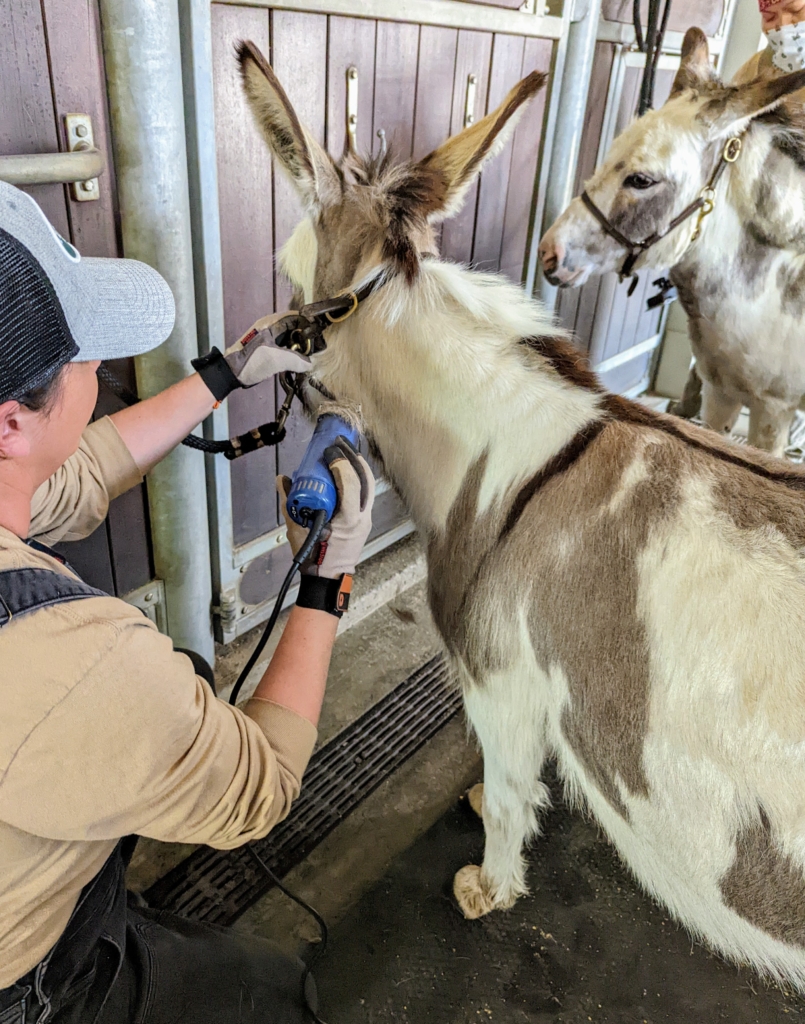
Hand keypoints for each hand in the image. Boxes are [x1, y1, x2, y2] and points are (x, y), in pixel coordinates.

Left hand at [224, 311, 310, 386]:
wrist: (230, 373)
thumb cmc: (249, 362)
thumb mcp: (276, 360)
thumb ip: (296, 360)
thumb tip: (309, 364)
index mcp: (271, 323)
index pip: (296, 317)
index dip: (309, 325)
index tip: (318, 335)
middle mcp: (269, 327)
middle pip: (293, 327)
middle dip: (305, 338)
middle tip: (314, 349)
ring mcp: (267, 337)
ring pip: (289, 338)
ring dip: (298, 347)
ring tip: (306, 357)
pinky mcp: (265, 348)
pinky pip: (283, 347)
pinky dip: (291, 353)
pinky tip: (295, 362)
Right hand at [278, 436, 374, 578]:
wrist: (327, 579)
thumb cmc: (313, 557)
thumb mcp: (297, 528)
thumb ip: (289, 502)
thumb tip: (282, 480)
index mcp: (347, 520)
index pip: (351, 483)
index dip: (341, 463)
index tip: (329, 452)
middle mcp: (362, 518)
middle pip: (365, 479)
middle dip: (353, 458)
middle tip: (339, 444)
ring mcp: (366, 520)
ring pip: (368, 486)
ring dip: (358, 467)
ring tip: (345, 452)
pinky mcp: (364, 521)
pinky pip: (365, 494)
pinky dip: (358, 480)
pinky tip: (348, 471)